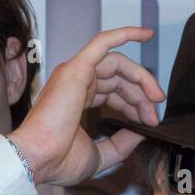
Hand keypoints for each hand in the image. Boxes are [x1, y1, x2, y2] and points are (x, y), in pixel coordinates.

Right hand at [9, 26, 162, 186]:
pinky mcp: (77, 68)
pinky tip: (146, 35)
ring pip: (118, 63)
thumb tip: (142, 132)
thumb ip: (122, 143)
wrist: (38, 159)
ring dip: (142, 78)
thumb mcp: (100, 155)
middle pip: (119, 79)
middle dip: (142, 95)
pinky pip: (104, 42)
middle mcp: (75, 83)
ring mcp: (75, 74)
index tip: (148, 123)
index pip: (113, 93)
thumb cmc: (57, 160)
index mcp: (76, 100)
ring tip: (156, 97)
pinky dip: (126, 34)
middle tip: (155, 116)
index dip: (135, 105)